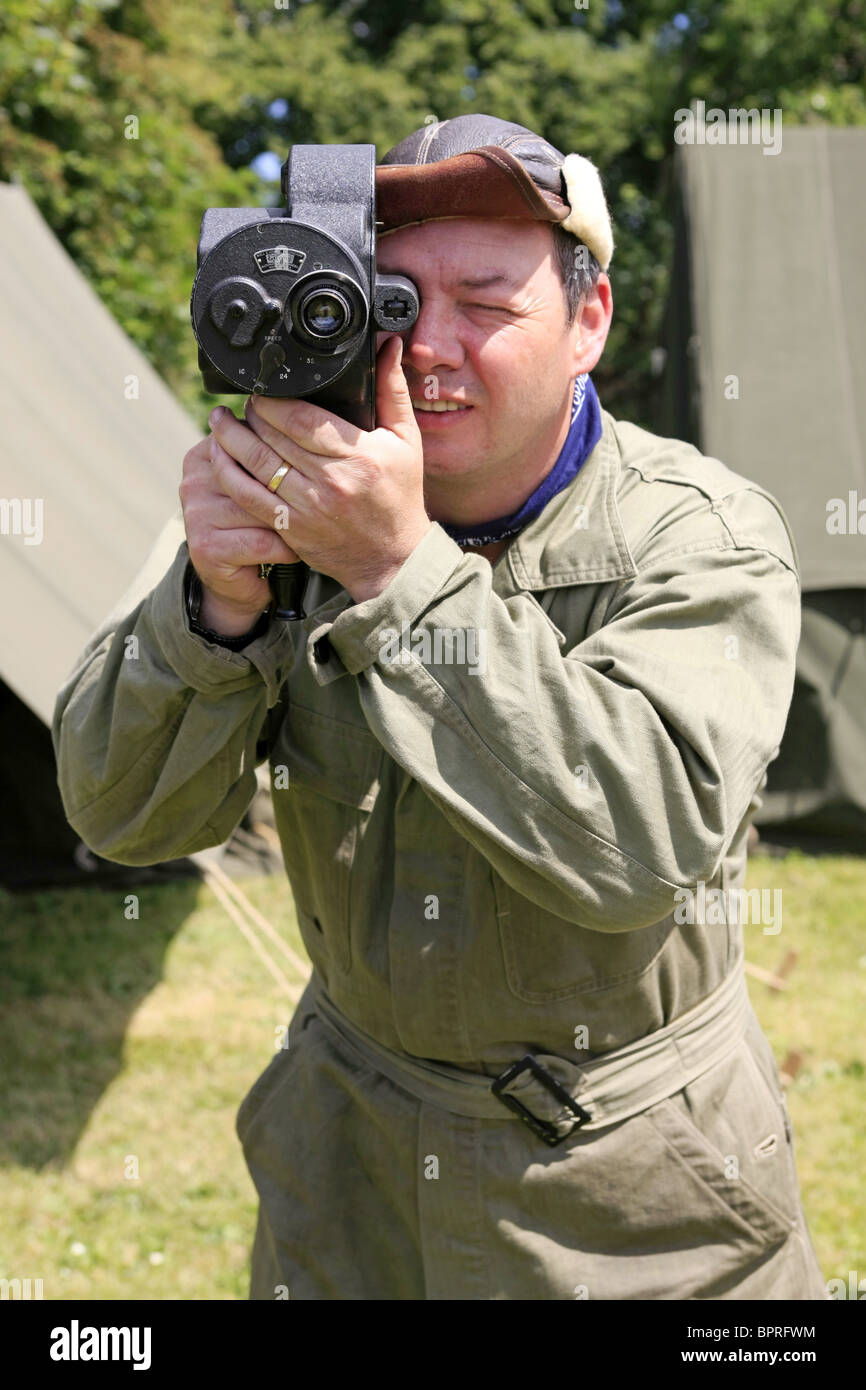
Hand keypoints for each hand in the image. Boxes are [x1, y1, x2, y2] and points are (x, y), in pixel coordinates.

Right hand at [179, 430, 299, 634]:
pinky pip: (261, 541)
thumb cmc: (256, 525)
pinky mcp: (206, 547)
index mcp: (203, 455)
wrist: (236, 581)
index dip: (286, 456)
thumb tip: (306, 421)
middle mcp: (194, 481)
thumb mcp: (257, 484)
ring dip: (292, 523)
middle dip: (291, 493)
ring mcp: (196, 514)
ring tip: (309, 530)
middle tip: (319, 504)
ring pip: (262, 509)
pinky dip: (284, 549)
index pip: (251, 441)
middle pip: (257, 475)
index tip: (311, 470)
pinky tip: (293, 552)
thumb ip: (264, 455)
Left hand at [208, 335, 431, 601]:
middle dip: (250, 414)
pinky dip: (228, 472)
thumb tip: (388, 344)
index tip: (263, 390)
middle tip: (243, 403)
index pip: (301, 419)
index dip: (273, 401)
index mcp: (359, 455)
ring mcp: (307, 508)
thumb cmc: (400, 495)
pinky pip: (247, 496)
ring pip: (255, 464)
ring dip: (229, 438)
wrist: (392, 558)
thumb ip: (391, 389)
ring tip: (218, 419)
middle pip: (273, 437)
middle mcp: (331, 481)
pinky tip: (219, 455)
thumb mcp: (406, 440)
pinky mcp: (290, 528)